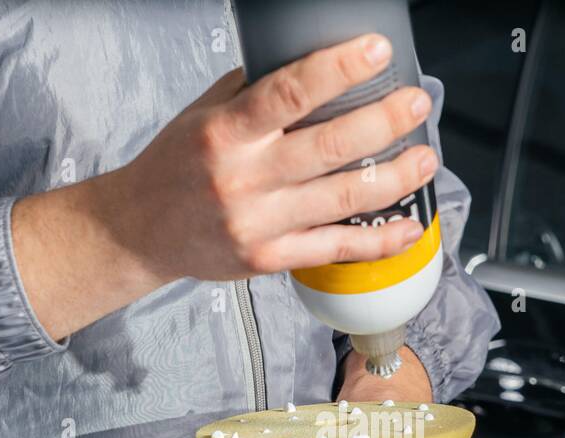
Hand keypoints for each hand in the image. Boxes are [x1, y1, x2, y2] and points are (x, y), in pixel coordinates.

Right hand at [13, 33, 437, 339]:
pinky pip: (337, 247)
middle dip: (385, 122)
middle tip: (417, 105)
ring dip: (396, 178)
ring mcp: (259, 222)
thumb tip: (313, 69)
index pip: (290, 92)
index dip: (340, 69)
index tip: (377, 52)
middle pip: (331, 146)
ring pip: (344, 198)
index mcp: (226, 131)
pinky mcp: (270, 259)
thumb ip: (254, 93)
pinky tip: (407, 224)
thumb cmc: (176, 167)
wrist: (140, 231)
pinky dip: (379, 238)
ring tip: (425, 158)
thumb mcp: (204, 115)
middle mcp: (244, 177)